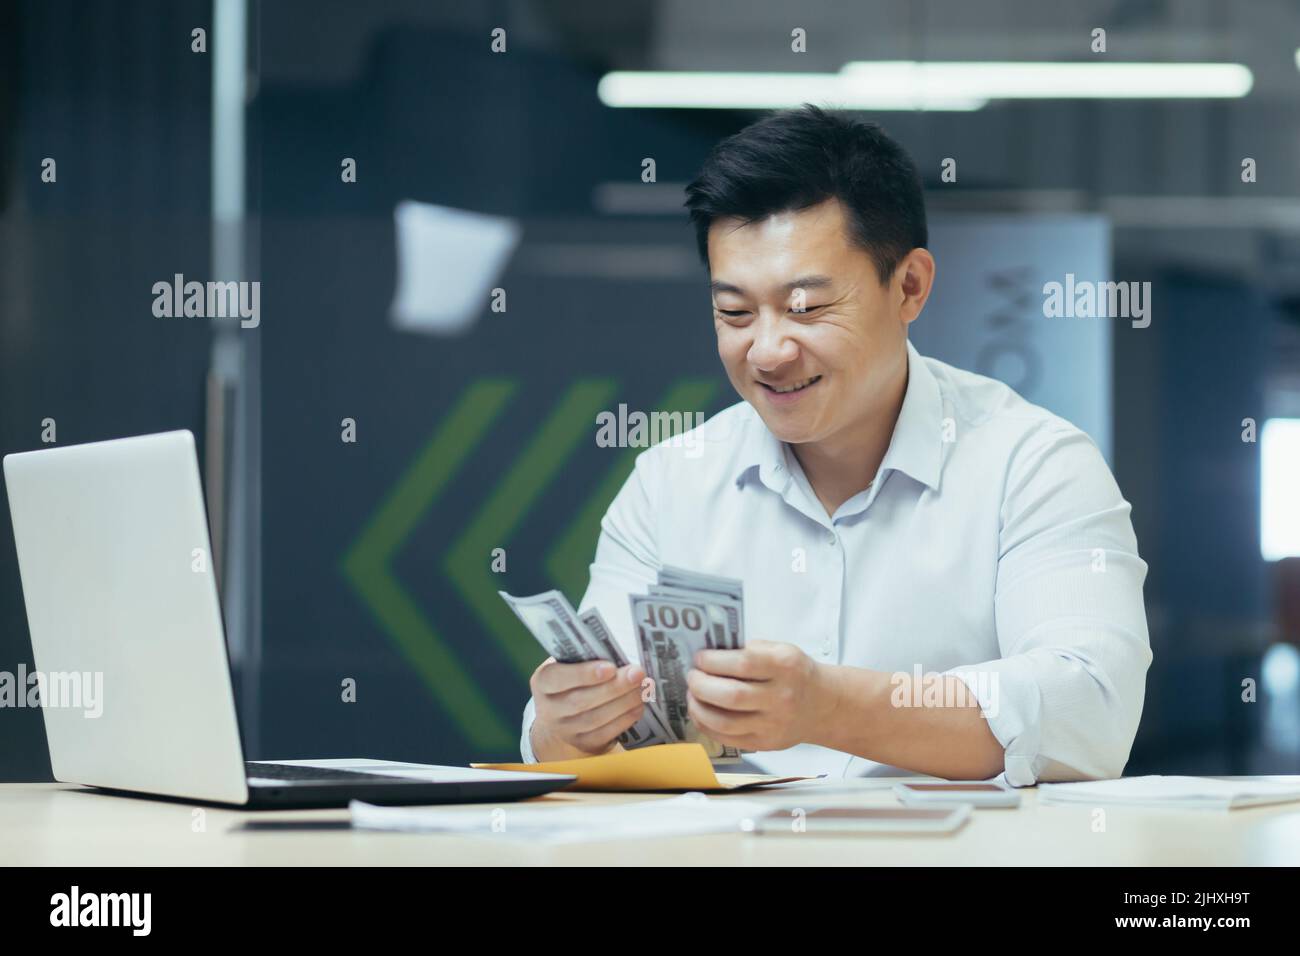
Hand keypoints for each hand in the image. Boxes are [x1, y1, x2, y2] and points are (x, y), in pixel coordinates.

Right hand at [529, 657, 647, 760]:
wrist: (562, 716)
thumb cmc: (573, 680)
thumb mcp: (570, 665)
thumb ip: (587, 659)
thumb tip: (621, 656)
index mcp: (542, 682)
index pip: (557, 678)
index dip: (584, 674)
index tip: (610, 667)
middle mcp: (549, 710)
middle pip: (581, 701)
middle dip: (614, 687)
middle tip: (638, 673)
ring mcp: (565, 731)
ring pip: (596, 719)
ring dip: (624, 702)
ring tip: (643, 688)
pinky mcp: (584, 744)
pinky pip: (605, 734)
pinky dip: (625, 719)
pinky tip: (638, 706)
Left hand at [686, 640, 831, 751]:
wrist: (822, 705)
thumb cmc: (796, 674)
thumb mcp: (781, 650)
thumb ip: (750, 649)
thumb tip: (710, 652)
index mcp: (785, 666)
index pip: (742, 663)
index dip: (713, 661)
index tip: (700, 658)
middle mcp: (781, 697)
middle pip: (731, 696)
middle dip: (701, 685)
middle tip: (692, 676)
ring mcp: (774, 724)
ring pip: (724, 722)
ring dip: (699, 707)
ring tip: (693, 695)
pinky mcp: (766, 743)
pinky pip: (727, 738)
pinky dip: (706, 726)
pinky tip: (701, 713)